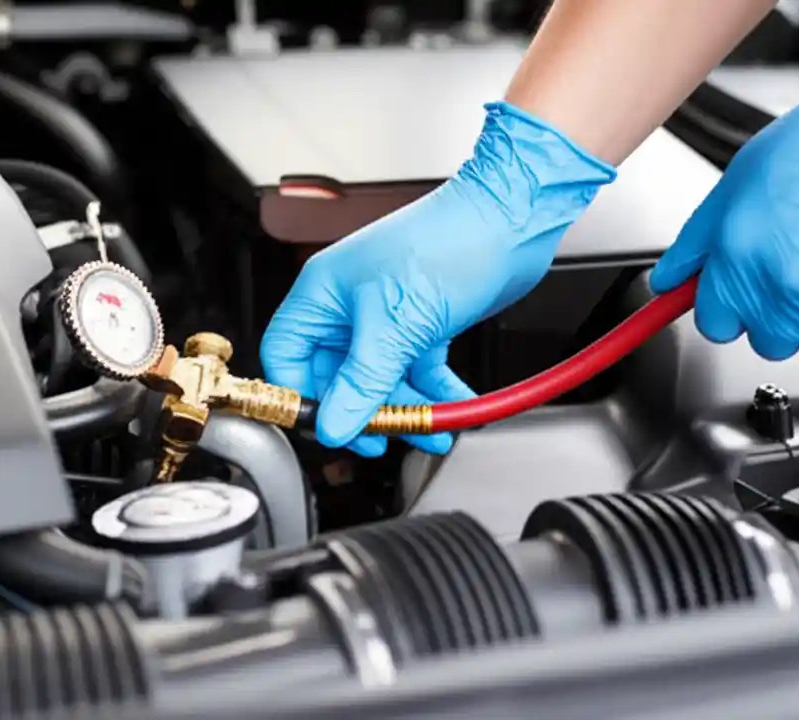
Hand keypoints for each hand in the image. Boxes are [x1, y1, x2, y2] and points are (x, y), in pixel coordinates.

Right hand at [261, 102, 615, 455]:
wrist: (511, 218)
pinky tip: (454, 406)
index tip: (326, 425)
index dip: (300, 395)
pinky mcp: (421, 323)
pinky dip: (435, 392)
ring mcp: (386, 315)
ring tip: (433, 428)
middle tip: (382, 436)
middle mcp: (348, 305)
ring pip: (380, 379)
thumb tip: (335, 426)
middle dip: (363, 409)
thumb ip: (363, 382)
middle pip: (337, 376)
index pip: (287, 356)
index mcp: (322, 294)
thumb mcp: (395, 324)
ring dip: (408, 409)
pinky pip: (417, 371)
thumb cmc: (447, 242)